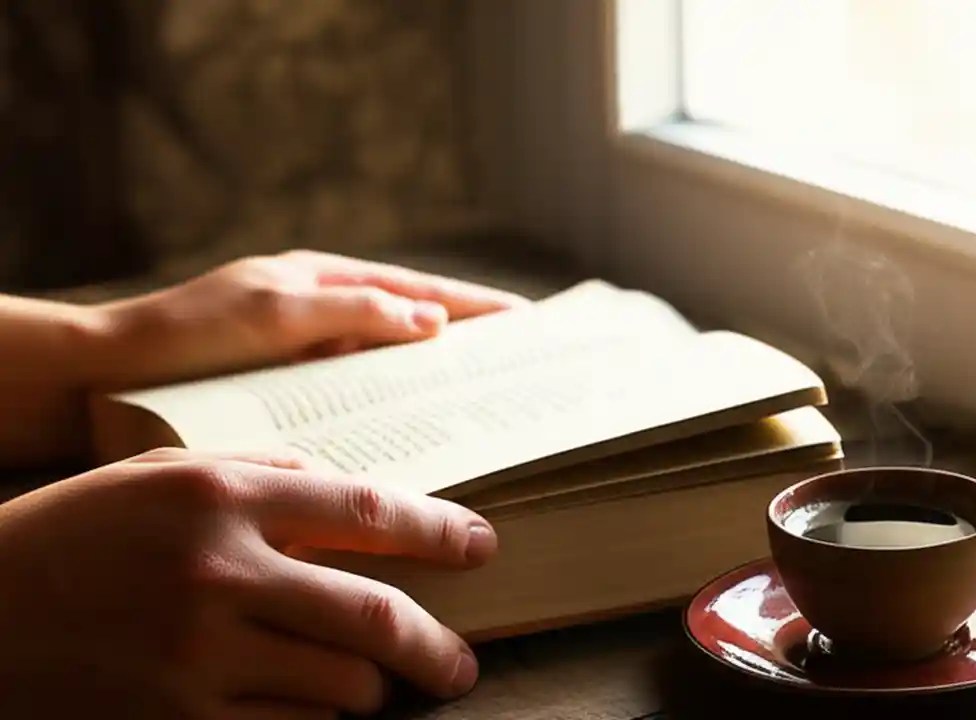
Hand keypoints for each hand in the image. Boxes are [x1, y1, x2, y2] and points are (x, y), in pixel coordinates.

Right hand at [0, 448, 497, 717]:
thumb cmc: (77, 533)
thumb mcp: (162, 474)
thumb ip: (260, 472)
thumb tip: (346, 489)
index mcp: (219, 498)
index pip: (364, 508)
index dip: (439, 531)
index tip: (481, 546)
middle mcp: (217, 574)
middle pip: (372, 615)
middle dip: (434, 648)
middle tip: (461, 666)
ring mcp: (196, 657)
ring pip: (340, 686)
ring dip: (371, 689)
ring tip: (374, 684)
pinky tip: (310, 706)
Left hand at [93, 249, 528, 387]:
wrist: (110, 377)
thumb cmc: (190, 333)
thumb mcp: (279, 311)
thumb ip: (357, 312)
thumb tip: (433, 321)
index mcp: (324, 281)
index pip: (419, 290)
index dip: (476, 306)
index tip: (528, 320)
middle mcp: (324, 316)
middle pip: (414, 329)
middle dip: (469, 345)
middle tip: (523, 368)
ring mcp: (309, 356)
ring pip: (390, 370)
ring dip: (434, 386)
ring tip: (486, 408)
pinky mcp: (291, 394)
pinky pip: (358, 401)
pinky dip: (392, 414)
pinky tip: (415, 439)